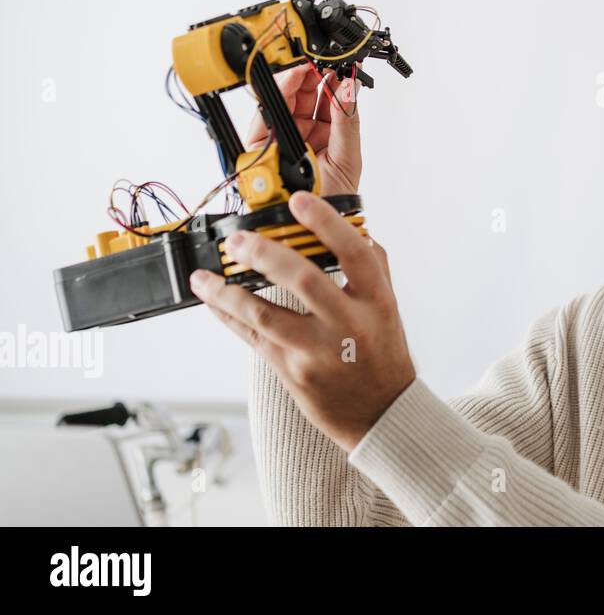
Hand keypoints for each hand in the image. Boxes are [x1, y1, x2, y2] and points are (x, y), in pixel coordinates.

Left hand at [190, 191, 414, 451]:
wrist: (380, 413)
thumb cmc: (383, 355)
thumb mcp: (388, 307)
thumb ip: (370, 269)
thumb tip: (349, 227)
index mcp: (377, 302)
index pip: (355, 253)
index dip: (326, 223)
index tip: (300, 201)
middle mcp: (349, 324)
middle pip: (304, 280)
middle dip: (265, 254)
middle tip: (238, 240)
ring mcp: (318, 351)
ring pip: (265, 315)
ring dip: (228, 292)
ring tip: (205, 275)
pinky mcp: (293, 372)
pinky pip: (252, 339)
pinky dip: (229, 316)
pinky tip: (213, 300)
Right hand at [247, 64, 361, 196]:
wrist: (316, 226)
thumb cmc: (333, 200)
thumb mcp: (348, 156)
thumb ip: (348, 120)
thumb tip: (352, 88)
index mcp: (324, 136)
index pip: (324, 100)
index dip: (330, 81)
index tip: (338, 64)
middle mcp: (302, 135)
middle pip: (302, 96)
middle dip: (311, 75)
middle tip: (320, 60)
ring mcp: (282, 139)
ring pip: (282, 101)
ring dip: (294, 80)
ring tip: (307, 66)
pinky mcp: (262, 145)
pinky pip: (265, 115)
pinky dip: (276, 96)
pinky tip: (291, 82)